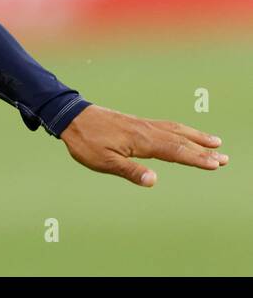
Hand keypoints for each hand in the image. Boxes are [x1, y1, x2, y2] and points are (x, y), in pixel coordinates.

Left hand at [60, 104, 228, 185]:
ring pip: (175, 130)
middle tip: (225, 157)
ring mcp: (142, 124)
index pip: (175, 151)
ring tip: (215, 142)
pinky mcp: (136, 122)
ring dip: (196, 137)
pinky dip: (181, 129)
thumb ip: (130, 171)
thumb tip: (153, 181)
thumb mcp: (104, 161)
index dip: (196, 158)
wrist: (71, 116)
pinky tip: (184, 133)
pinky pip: (165, 125)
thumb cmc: (86, 142)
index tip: (216, 164)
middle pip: (180, 140)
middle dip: (203, 149)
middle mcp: (146, 130)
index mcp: (141, 141)